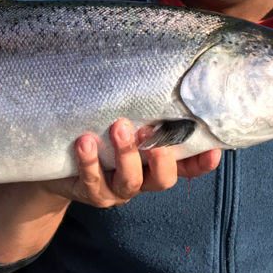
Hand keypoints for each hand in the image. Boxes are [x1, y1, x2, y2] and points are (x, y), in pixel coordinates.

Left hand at [43, 118, 220, 207]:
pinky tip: (85, 141)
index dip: (202, 163)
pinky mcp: (89, 192)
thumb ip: (142, 116)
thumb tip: (162, 79)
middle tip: (151, 134)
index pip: (187, 167)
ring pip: (129, 181)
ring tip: (118, 127)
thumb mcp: (124, 127)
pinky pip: (92, 180)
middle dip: (161, 159)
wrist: (58, 169)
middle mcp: (140, 180)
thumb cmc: (99, 140)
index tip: (214, 150)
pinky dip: (90, 161)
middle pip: (162, 180)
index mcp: (153, 166)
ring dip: (126, 154)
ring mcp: (115, 191)